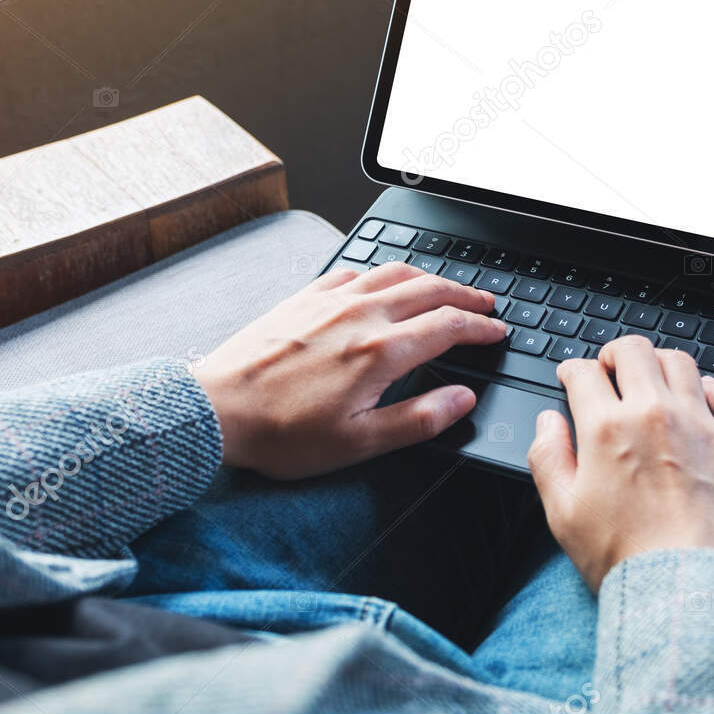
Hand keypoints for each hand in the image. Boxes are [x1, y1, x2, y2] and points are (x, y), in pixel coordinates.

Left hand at [193, 262, 507, 478]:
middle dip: (465, 295)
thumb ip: (418, 419)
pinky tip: (384, 282)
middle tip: (486, 304)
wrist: (216, 409)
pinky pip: (355, 270)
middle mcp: (359, 315)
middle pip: (429, 289)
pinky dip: (383, 272)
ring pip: (394, 272)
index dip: (481, 328)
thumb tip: (461, 400)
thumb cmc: (281, 434)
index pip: (448, 326)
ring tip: (446, 288)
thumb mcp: (358, 443)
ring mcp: (329, 300)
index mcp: (379, 352)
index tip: (497, 333)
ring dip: (429, 276)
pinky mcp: (303, 297)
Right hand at [528, 336, 713, 592]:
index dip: (573, 369)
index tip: (573, 377)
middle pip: (634, 351)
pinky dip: (712, 388)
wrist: (689, 589)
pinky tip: (702, 399)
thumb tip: (548, 423)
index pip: (585, 372)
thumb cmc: (626, 559)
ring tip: (656, 378)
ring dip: (661, 363)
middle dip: (616, 353)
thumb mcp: (563, 514)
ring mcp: (701, 426)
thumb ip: (548, 458)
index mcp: (606, 429)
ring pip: (681, 362)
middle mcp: (654, 415)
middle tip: (613, 367)